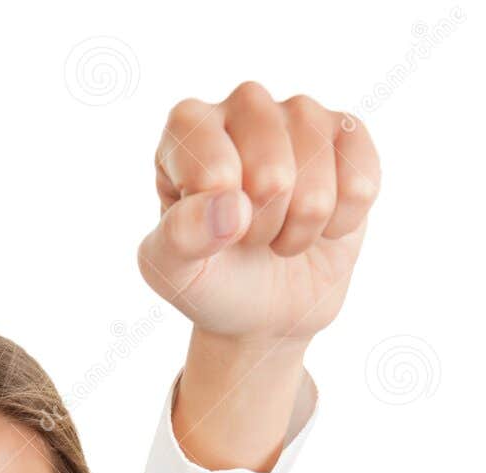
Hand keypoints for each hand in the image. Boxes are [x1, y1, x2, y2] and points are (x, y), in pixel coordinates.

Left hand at [137, 82, 380, 345]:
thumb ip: (179, 238)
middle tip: (249, 235)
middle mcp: (244, 104)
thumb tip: (227, 206)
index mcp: (188, 126)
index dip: (221, 220)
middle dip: (264, 227)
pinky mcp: (347, 133)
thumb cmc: (211, 279)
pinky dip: (340, 223)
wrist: (263, 306)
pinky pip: (360, 183)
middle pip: (272, 174)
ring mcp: (300, 113)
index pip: (214, 169)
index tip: (213, 232)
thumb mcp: (173, 273)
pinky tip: (320, 222)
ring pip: (317, 183)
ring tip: (279, 230)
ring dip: (300, 229)